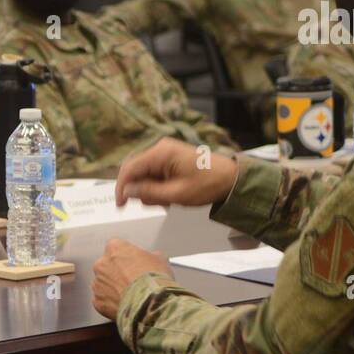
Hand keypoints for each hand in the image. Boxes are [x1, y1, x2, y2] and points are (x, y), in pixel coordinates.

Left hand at [91, 238, 172, 320]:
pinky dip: (112, 304)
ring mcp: (97, 284)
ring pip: (105, 285)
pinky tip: (126, 305)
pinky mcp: (98, 301)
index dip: (129, 258)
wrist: (149, 303)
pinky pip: (104, 301)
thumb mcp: (160, 259)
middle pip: (108, 267)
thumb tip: (153, 258)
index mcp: (115, 248)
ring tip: (131, 295)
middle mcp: (101, 264)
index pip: (118, 249)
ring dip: (114, 289)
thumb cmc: (153, 280)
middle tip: (133, 281)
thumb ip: (151, 256)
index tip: (136, 265)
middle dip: (119, 273)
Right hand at [115, 138, 237, 207]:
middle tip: (157, 204)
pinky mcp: (170, 158)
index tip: (121, 205)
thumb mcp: (176, 194)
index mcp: (161, 153)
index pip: (130, 168)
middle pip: (136, 171)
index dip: (122, 188)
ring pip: (144, 174)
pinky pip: (154, 173)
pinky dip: (158, 186)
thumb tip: (127, 191)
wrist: (231, 178)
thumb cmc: (208, 185)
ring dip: (151, 190)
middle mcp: (160, 148)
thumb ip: (148, 193)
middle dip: (141, 190)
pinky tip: (170, 195)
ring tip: (169, 200)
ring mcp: (165, 152)